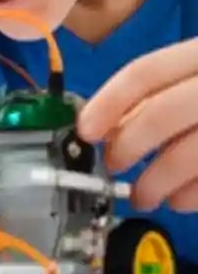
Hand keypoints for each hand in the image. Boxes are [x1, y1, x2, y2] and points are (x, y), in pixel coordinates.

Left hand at [78, 38, 197, 211]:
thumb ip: (165, 91)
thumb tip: (112, 125)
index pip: (146, 72)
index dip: (107, 103)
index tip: (85, 130)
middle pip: (163, 113)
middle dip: (128, 147)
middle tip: (113, 166)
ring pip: (190, 153)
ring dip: (156, 181)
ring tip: (144, 195)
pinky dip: (192, 195)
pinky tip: (181, 201)